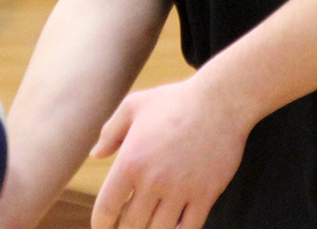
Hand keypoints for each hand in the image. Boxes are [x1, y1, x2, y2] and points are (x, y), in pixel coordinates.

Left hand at [88, 77, 252, 228]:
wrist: (221, 101)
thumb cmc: (175, 100)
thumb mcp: (134, 106)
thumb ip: (110, 132)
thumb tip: (95, 155)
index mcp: (130, 162)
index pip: (107, 207)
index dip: (101, 224)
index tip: (102, 228)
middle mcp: (152, 181)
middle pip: (132, 225)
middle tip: (127, 227)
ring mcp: (180, 190)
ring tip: (148, 228)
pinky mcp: (205, 194)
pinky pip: (189, 228)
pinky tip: (173, 228)